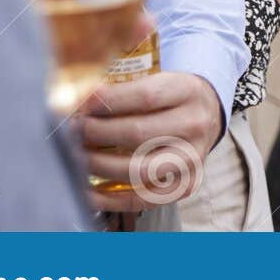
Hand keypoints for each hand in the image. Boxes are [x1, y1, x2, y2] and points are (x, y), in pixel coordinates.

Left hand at [75, 72, 224, 212]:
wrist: (207, 115)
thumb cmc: (172, 97)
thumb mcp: (159, 80)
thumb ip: (124, 89)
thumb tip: (76, 101)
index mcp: (188, 91)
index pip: (145, 97)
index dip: (107, 102)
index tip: (80, 104)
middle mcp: (195, 125)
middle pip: (138, 133)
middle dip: (96, 133)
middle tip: (72, 130)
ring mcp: (192, 158)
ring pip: (139, 169)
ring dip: (99, 165)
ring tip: (77, 156)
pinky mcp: (185, 185)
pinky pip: (143, 198)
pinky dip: (110, 199)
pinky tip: (88, 191)